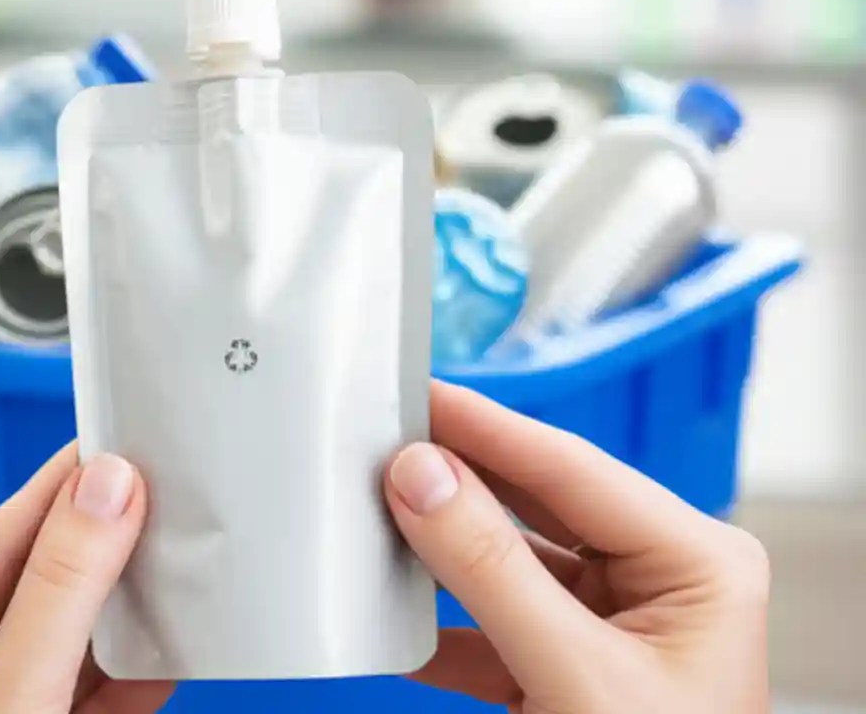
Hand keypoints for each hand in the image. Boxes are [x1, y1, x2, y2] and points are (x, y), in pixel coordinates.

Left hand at [0, 445, 173, 713]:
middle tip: (161, 492)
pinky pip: (89, 699)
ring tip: (178, 560)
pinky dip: (135, 678)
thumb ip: (55, 600)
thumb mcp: (7, 704)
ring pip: (65, 648)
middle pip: (28, 596)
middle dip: (98, 550)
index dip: (52, 496)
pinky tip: (171, 652)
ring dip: (125, 613)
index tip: (112, 447)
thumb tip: (103, 490)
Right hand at [387, 381, 769, 712]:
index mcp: (696, 562)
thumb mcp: (572, 677)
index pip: (571, 469)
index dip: (486, 427)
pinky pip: (492, 622)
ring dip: (440, 545)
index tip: (414, 392)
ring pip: (509, 559)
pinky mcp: (566, 665)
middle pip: (539, 503)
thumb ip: (490, 571)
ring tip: (374, 506)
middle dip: (457, 476)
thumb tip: (419, 475)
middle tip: (382, 434)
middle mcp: (658, 580)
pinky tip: (389, 611)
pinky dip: (439, 624)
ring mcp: (611, 624)